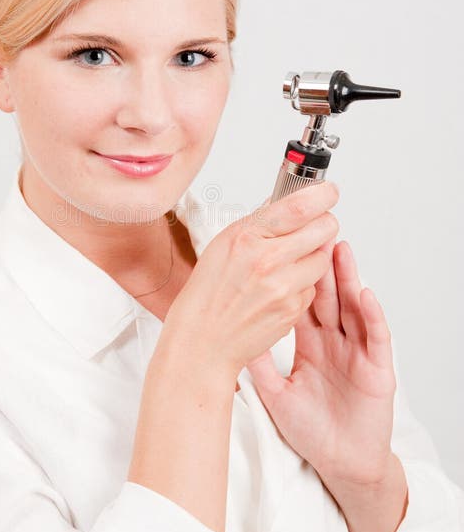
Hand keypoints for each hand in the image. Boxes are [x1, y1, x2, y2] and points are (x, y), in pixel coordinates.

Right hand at [158, 181, 339, 382]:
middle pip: (324, 229)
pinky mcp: (293, 310)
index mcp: (248, 237)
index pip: (299, 206)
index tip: (329, 192)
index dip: (322, 195)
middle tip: (316, 226)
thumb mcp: (224, 244)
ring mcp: (283, 288)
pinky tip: (280, 289)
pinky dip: (303, 285)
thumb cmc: (208, 293)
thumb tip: (284, 202)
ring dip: (314, 256)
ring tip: (289, 263)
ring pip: (323, 259)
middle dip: (324, 224)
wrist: (202, 340)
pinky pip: (313, 288)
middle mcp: (268, 261)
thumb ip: (259, 223)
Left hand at [247, 238, 396, 487]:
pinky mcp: (378, 369)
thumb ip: (257, 364)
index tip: (282, 247)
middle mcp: (334, 342)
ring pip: (353, 308)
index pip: (302, 300)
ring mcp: (357, 352)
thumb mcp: (275, 393)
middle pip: (328, 295)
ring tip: (341, 249)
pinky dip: (371, 316)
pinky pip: (376, 337)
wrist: (342, 463)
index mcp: (310, 343)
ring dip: (348, 279)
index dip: (295, 274)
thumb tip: (228, 339)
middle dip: (321, 264)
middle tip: (312, 232)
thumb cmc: (312, 430)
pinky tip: (365, 295)